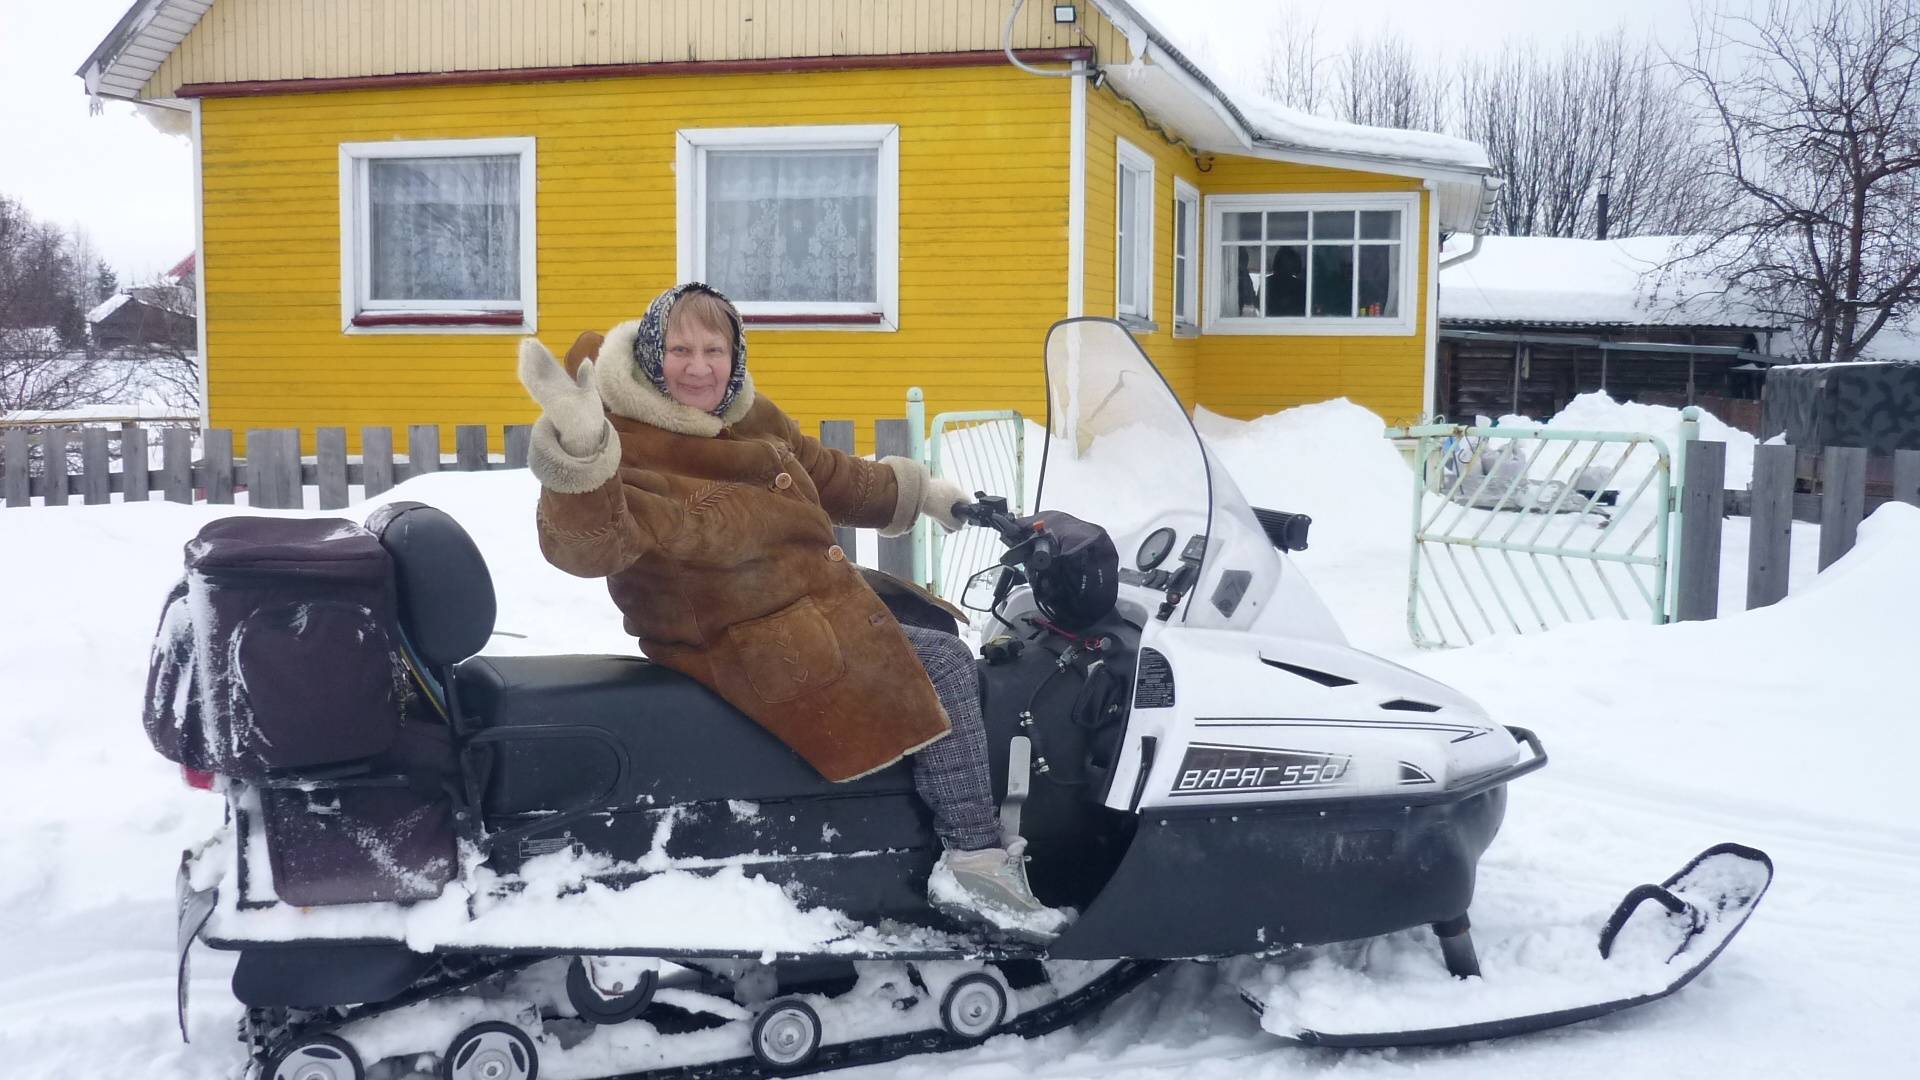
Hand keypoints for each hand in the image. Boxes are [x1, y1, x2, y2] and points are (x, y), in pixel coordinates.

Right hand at [518, 338, 607, 456]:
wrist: (587, 433)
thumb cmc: (588, 416)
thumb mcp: (588, 392)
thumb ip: (586, 377)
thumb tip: (587, 361)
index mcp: (561, 387)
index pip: (550, 368)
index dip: (543, 356)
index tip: (536, 343)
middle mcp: (552, 391)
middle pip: (541, 370)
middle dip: (533, 357)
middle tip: (527, 341)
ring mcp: (548, 395)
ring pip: (534, 376)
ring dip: (528, 362)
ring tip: (525, 347)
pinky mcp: (547, 400)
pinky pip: (535, 386)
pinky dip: (529, 375)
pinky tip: (525, 364)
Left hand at [921, 476, 967, 531]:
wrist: (911, 491)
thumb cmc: (930, 502)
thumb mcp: (944, 517)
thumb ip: (953, 524)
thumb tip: (958, 528)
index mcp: (957, 491)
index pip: (968, 503)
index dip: (965, 514)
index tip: (959, 522)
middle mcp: (950, 486)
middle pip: (957, 503)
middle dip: (953, 517)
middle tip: (950, 526)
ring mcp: (941, 486)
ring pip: (947, 502)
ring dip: (946, 514)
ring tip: (942, 525)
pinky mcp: (932, 488)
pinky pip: (939, 499)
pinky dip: (939, 508)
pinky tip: (935, 517)